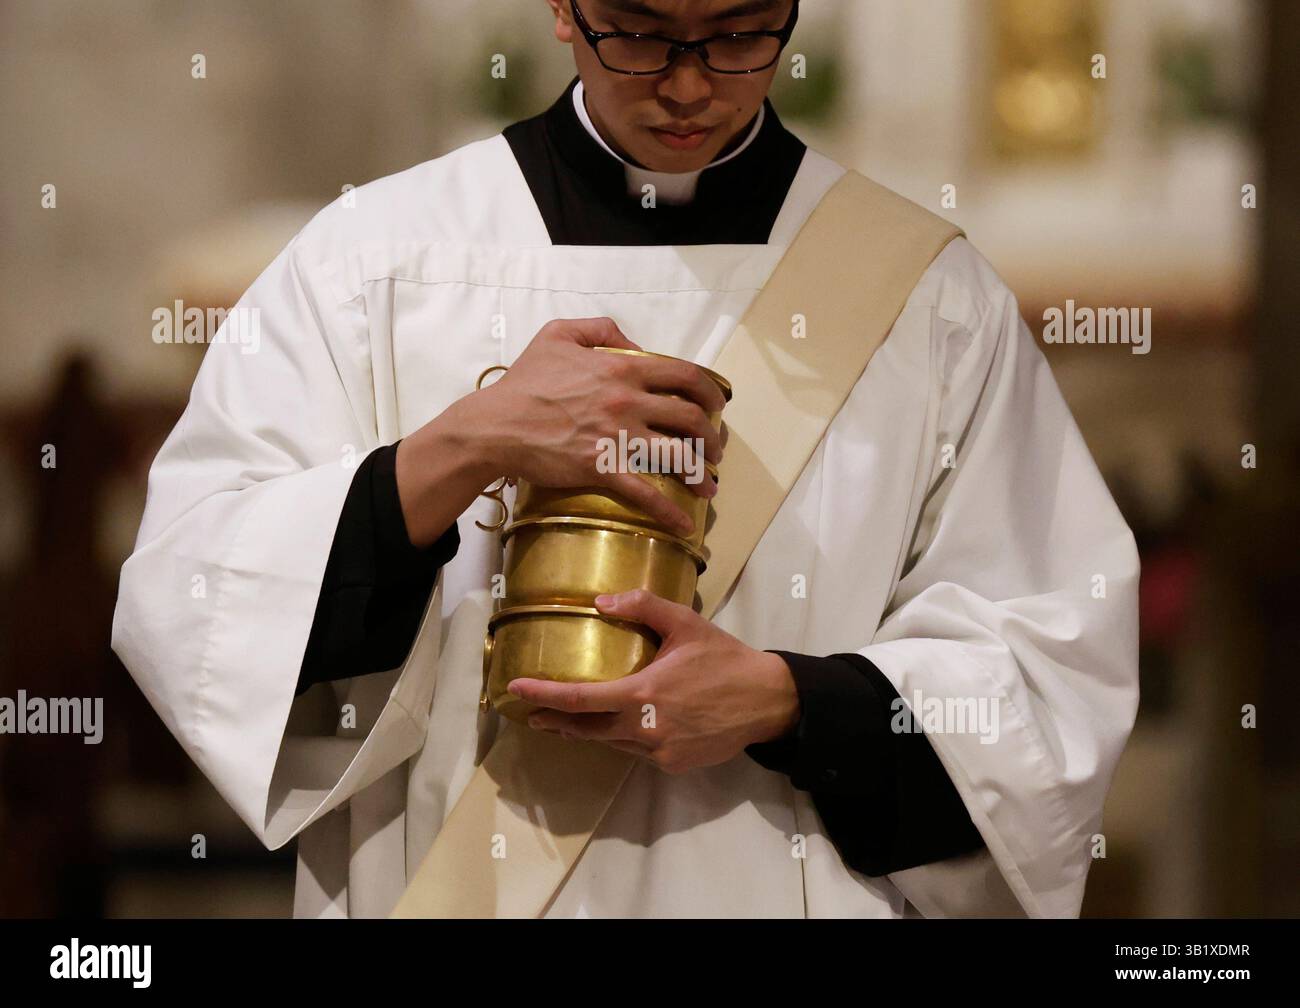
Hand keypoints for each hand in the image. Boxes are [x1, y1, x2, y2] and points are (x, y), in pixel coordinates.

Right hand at [471, 317, 725, 534]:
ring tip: (709, 485)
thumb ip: (601, 330)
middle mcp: (627, 402)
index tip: (717, 406)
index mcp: (622, 369)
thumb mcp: (558, 334)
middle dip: (712, 436)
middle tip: (715, 448)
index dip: (711, 392)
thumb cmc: (525, 382)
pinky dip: (670, 512)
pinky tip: (684, 525)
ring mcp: (617, 437)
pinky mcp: (602, 469)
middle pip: (690, 418)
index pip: (685, 375)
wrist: (496, 425)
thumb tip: (634, 344)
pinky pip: (646, 493)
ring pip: (678, 456)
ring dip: (702, 473)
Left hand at [507, 589, 800, 774]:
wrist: (767, 701)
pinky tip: (624, 725)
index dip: (545, 695)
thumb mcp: (685, 622)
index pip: (582, 698)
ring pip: (613, 742)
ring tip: (571, 719)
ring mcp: (660, 751)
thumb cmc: (724, 658)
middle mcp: (646, 728)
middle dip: (557, 721)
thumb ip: (642, 607)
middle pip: (587, 730)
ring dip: (591, 731)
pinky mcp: (674, 765)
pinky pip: (638, 751)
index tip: (516, 691)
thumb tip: (600, 602)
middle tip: (533, 712)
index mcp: (644, 693)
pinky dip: (626, 738)